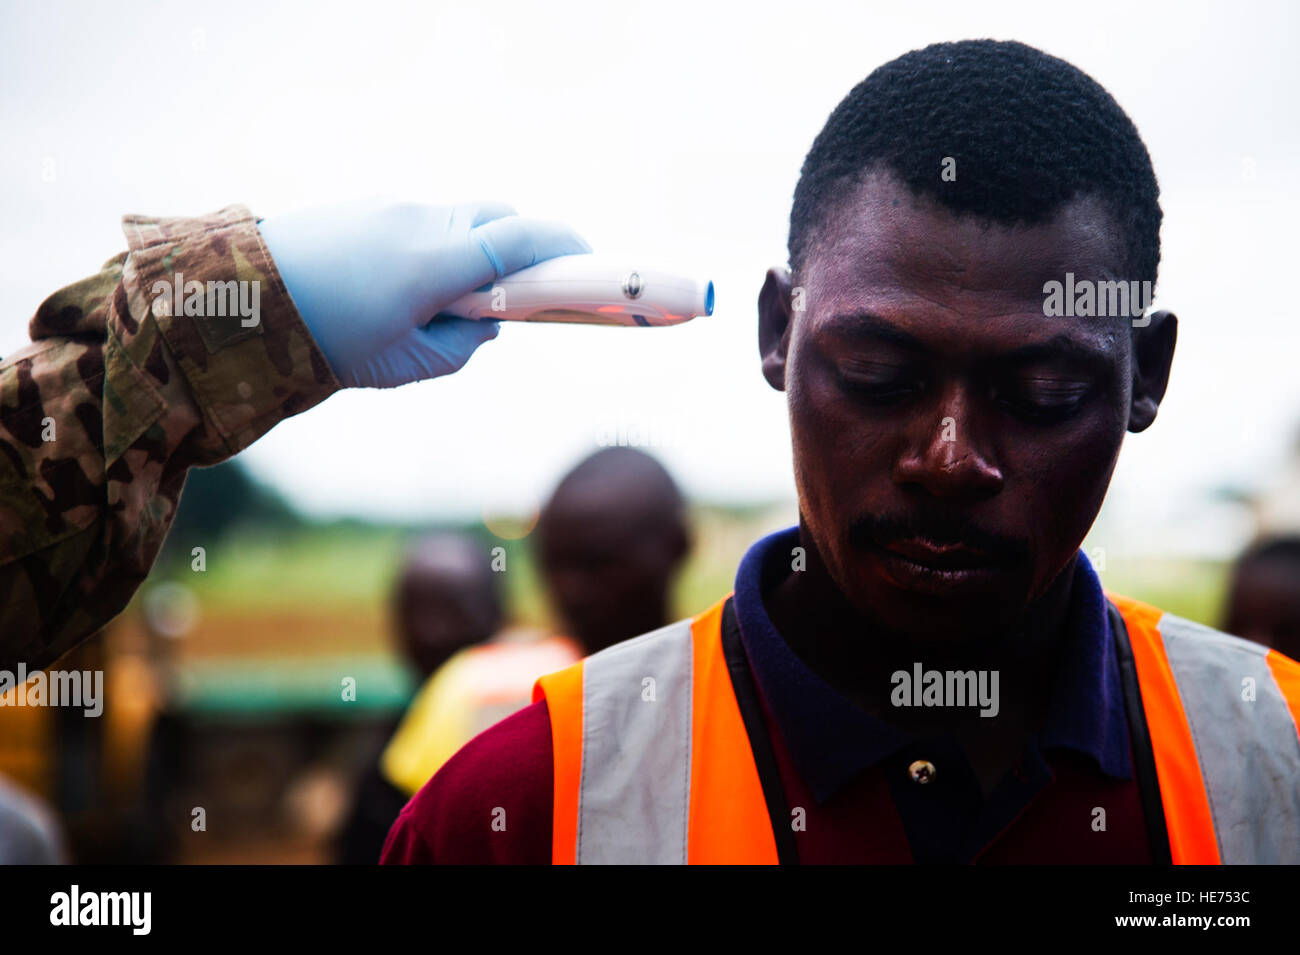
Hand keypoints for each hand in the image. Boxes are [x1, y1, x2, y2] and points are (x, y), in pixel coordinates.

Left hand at [258, 200, 589, 387]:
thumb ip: (462, 347)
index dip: (566, 250)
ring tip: (464, 298)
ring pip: (464, 218)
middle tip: (533, 290)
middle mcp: (423, 223)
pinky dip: (444, 245)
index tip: (592, 266)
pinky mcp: (370, 208)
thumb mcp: (404, 365)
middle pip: (502, 219)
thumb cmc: (324, 340)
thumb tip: (488, 324)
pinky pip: (427, 221)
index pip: (525, 240)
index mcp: (439, 264)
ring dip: (482, 248)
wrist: (239, 297)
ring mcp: (395, 208)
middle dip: (529, 249)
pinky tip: (417, 285)